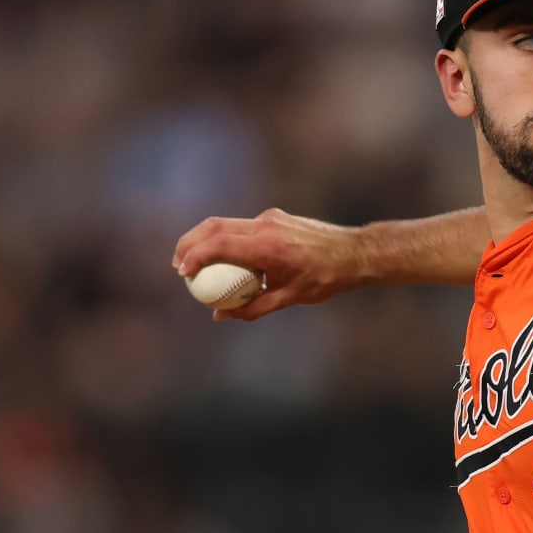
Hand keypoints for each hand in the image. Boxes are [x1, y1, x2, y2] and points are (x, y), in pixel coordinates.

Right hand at [173, 208, 364, 320]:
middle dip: (189, 243)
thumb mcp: (288, 298)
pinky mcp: (276, 218)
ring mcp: (271, 218)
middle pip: (214, 226)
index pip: (218, 245)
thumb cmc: (326, 278)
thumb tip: (219, 315)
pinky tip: (225, 259)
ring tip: (194, 262)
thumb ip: (251, 308)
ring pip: (226, 223)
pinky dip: (227, 240)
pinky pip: (243, 227)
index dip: (194, 257)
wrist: (355, 253)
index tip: (183, 273)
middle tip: (178, 265)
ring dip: (205, 240)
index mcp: (268, 247)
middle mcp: (266, 226)